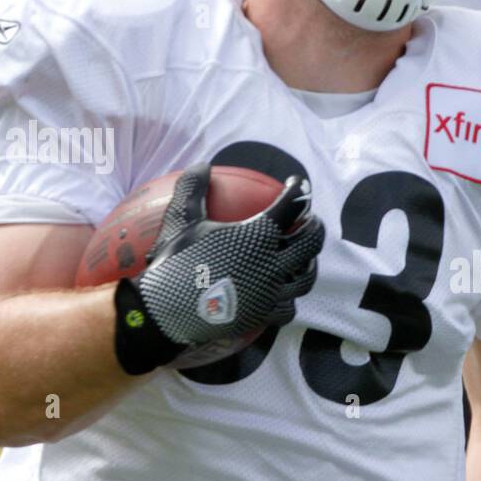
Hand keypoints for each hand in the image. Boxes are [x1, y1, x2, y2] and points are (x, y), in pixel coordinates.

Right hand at [113, 164, 323, 373]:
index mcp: (258, 235)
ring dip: (308, 263)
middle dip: (314, 226)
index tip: (296, 184)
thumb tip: (203, 164)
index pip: (292, 205)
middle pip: (311, 241)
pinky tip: (282, 293)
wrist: (165, 310)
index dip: (299, 190)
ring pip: (306, 277)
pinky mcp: (263, 316)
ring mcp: (270, 292)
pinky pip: (288, 308)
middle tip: (308, 219)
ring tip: (302, 257)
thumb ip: (194, 187)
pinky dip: (288, 299)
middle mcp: (272, 263)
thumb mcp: (181, 218)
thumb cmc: (174, 260)